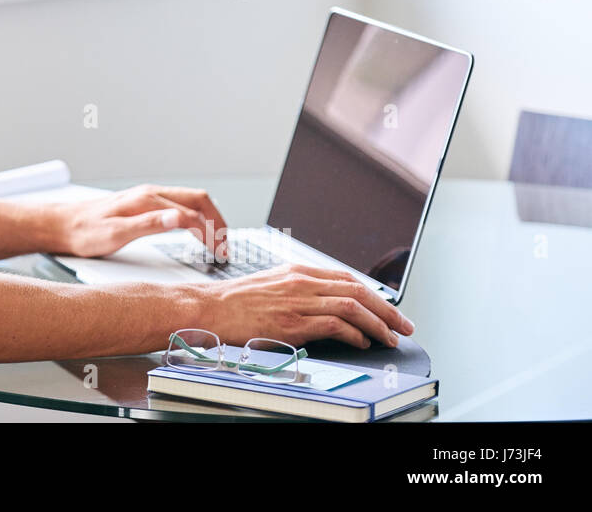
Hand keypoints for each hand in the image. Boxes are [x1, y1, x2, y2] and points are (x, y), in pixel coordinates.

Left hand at [53, 185, 228, 257]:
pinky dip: (196, 217)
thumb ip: (149, 225)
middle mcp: (151, 194)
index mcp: (148, 200)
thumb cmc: (85, 232)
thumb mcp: (116, 233)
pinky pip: (179, 205)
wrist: (62, 226)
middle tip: (226, 247)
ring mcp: (148, 197)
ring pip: (191, 201)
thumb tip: (178, 218)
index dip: (211, 233)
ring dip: (209, 218)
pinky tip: (195, 231)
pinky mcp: (144, 204)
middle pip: (199, 200)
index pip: (193, 212)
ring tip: (217, 241)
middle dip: (218, 222)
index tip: (220, 252)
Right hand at [197, 264, 414, 348]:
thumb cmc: (235, 301)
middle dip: (387, 310)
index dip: (374, 295)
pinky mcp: (291, 323)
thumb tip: (326, 305)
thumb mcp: (271, 285)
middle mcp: (301, 282)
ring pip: (351, 306)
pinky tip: (361, 342)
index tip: (388, 309)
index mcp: (297, 271)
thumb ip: (299, 290)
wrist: (208, 308)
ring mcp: (297, 302)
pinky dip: (354, 334)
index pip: (347, 278)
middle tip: (404, 325)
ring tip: (390, 338)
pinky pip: (333, 325)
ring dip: (378, 324)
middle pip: (357, 290)